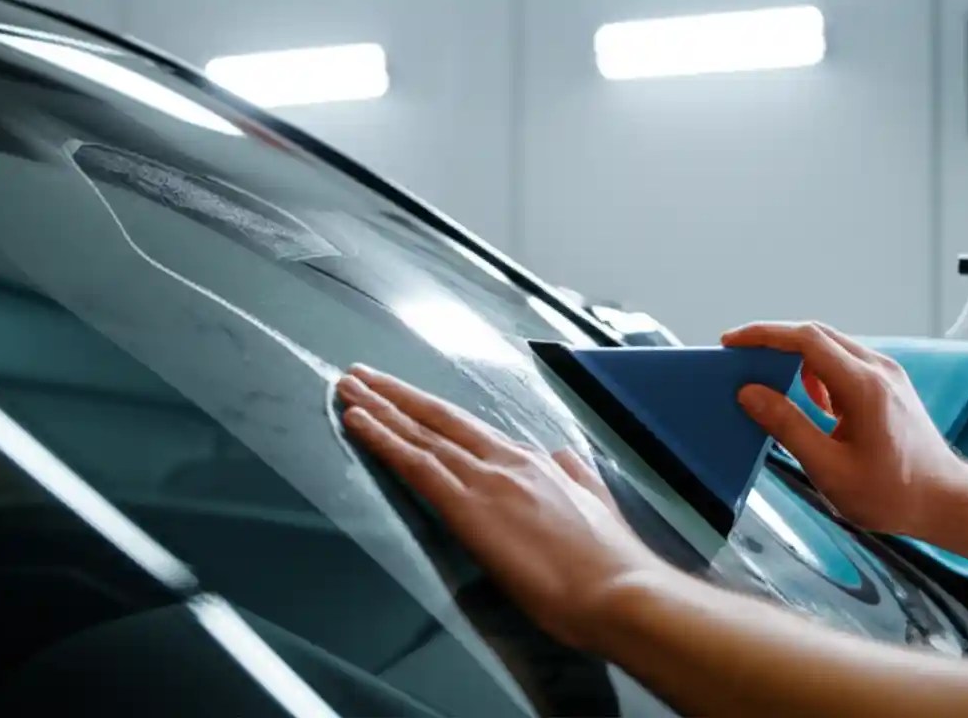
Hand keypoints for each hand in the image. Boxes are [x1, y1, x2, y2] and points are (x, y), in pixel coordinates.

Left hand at [336, 365, 669, 649]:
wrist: (619, 590)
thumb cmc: (610, 564)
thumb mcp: (597, 504)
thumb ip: (574, 477)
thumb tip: (561, 457)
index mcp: (536, 463)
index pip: (473, 431)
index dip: (435, 413)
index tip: (411, 400)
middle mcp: (507, 461)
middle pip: (440, 419)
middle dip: (398, 395)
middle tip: (362, 375)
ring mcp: (486, 480)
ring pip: (421, 434)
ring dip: (379, 408)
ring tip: (348, 388)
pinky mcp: (469, 507)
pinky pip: (415, 464)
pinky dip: (382, 439)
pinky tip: (359, 423)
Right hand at [722, 322, 967, 536]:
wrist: (946, 501)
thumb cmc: (892, 493)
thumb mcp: (830, 468)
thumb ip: (788, 427)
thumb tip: (750, 393)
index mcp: (864, 386)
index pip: (806, 339)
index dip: (764, 335)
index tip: (731, 342)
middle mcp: (878, 369)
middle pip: (817, 334)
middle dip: (774, 341)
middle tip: (740, 357)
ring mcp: (887, 374)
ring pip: (831, 346)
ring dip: (795, 356)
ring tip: (767, 380)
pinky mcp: (889, 385)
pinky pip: (845, 363)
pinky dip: (817, 371)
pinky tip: (808, 399)